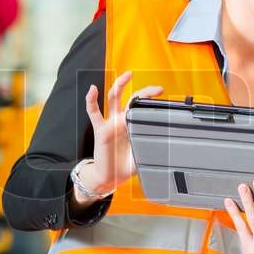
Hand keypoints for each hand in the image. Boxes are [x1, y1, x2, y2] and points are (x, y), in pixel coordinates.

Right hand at [77, 71, 162, 204]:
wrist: (108, 177)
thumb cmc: (124, 167)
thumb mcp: (141, 160)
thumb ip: (149, 154)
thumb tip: (161, 152)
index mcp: (133, 126)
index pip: (142, 109)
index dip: (151, 102)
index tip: (162, 97)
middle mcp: (122, 121)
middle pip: (131, 99)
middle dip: (143, 91)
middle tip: (155, 89)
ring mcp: (110, 123)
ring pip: (113, 99)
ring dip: (119, 86)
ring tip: (127, 76)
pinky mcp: (100, 130)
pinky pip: (94, 112)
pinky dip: (92, 100)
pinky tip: (93, 89)